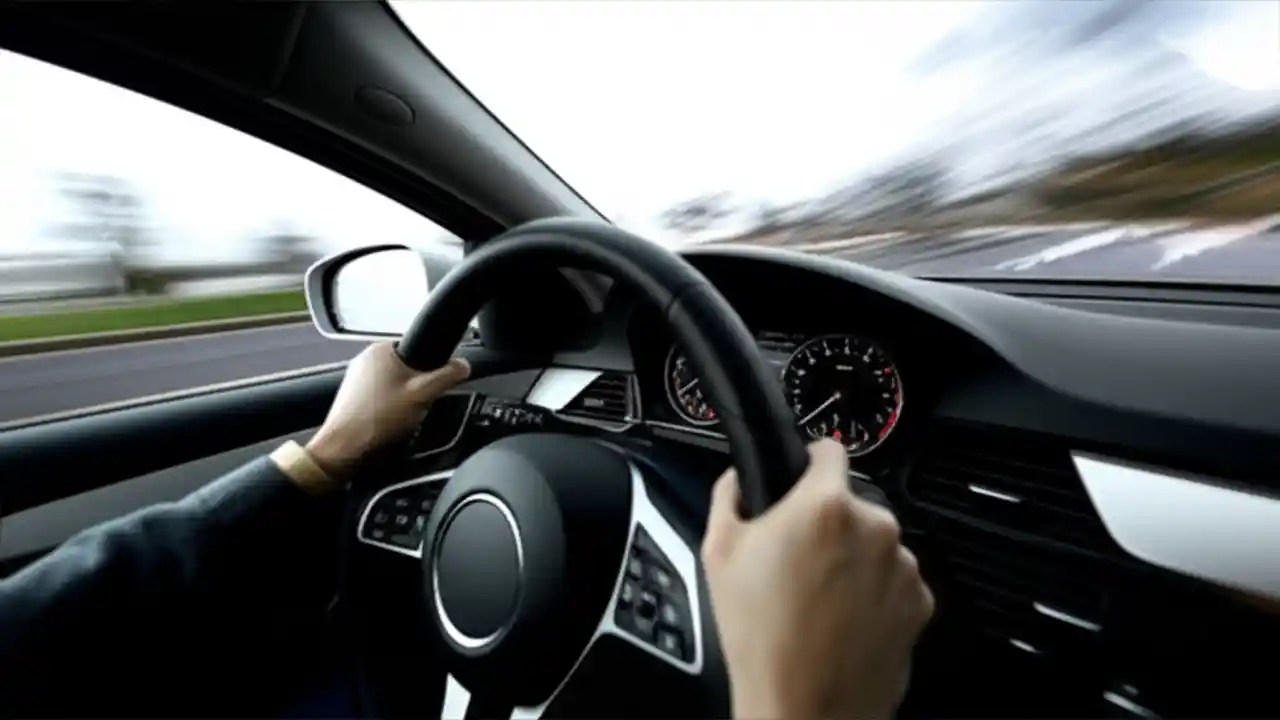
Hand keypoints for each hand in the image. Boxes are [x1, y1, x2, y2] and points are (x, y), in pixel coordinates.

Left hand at [305, 342, 469, 481]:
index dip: (432, 368)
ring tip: (399, 415)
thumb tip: (464, 365)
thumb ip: (448, 376)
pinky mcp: (352, 394)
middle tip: (416, 405)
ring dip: (402, 398)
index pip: (420, 347)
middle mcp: (366, 357)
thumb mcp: (424, 394)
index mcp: (382, 349)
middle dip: (416, 387)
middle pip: (408, 368)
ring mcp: (356, 376)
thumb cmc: (379, 418)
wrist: (344, 447)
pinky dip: (388, 406)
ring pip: (394, 383)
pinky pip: (380, 395)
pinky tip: (387, 420)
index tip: (431, 386)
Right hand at [702, 439, 933, 719]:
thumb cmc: (760, 637)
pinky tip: (841, 619)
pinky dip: (873, 593)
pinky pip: (893, 581)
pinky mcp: (921, 603)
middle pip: (851, 503)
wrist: (804, 707)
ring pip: (874, 543)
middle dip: (826, 523)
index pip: (830, 450)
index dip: (809, 462)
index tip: (802, 477)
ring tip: (817, 598)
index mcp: (826, 505)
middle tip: (795, 559)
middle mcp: (876, 527)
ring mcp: (903, 567)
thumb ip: (730, 494)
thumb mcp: (717, 552)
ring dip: (853, 559)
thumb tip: (741, 477)